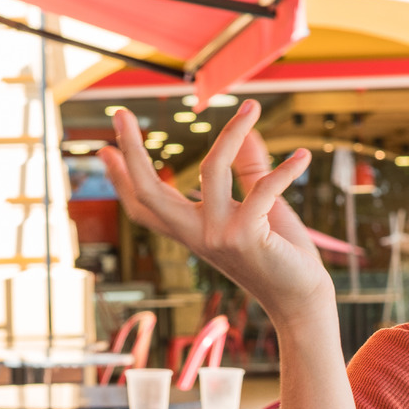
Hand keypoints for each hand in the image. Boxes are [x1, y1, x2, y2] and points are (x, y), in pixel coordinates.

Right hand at [98, 100, 332, 324]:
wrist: (302, 300)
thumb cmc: (282, 257)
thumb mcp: (261, 209)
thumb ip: (250, 171)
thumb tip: (246, 132)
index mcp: (193, 231)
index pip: (146, 205)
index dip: (122, 179)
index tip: (104, 150)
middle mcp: (197, 235)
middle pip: (150, 191)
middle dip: (131, 151)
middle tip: (119, 114)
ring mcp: (218, 236)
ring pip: (212, 169)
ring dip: (232, 132)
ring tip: (252, 107)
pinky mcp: (246, 236)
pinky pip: (263, 188)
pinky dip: (287, 170)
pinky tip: (305, 157)